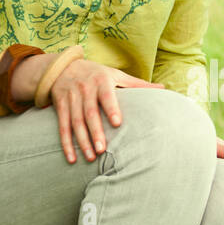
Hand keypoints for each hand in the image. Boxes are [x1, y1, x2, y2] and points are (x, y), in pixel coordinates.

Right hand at [49, 60, 165, 163]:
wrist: (63, 66)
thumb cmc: (97, 73)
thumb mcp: (116, 74)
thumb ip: (137, 84)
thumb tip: (164, 89)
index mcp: (101, 81)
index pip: (107, 96)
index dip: (111, 109)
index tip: (117, 123)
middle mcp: (84, 89)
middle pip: (89, 113)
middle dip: (95, 132)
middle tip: (102, 150)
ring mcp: (71, 98)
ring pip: (75, 121)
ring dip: (82, 141)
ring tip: (90, 157)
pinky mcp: (60, 105)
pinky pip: (62, 126)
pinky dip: (65, 143)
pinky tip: (71, 158)